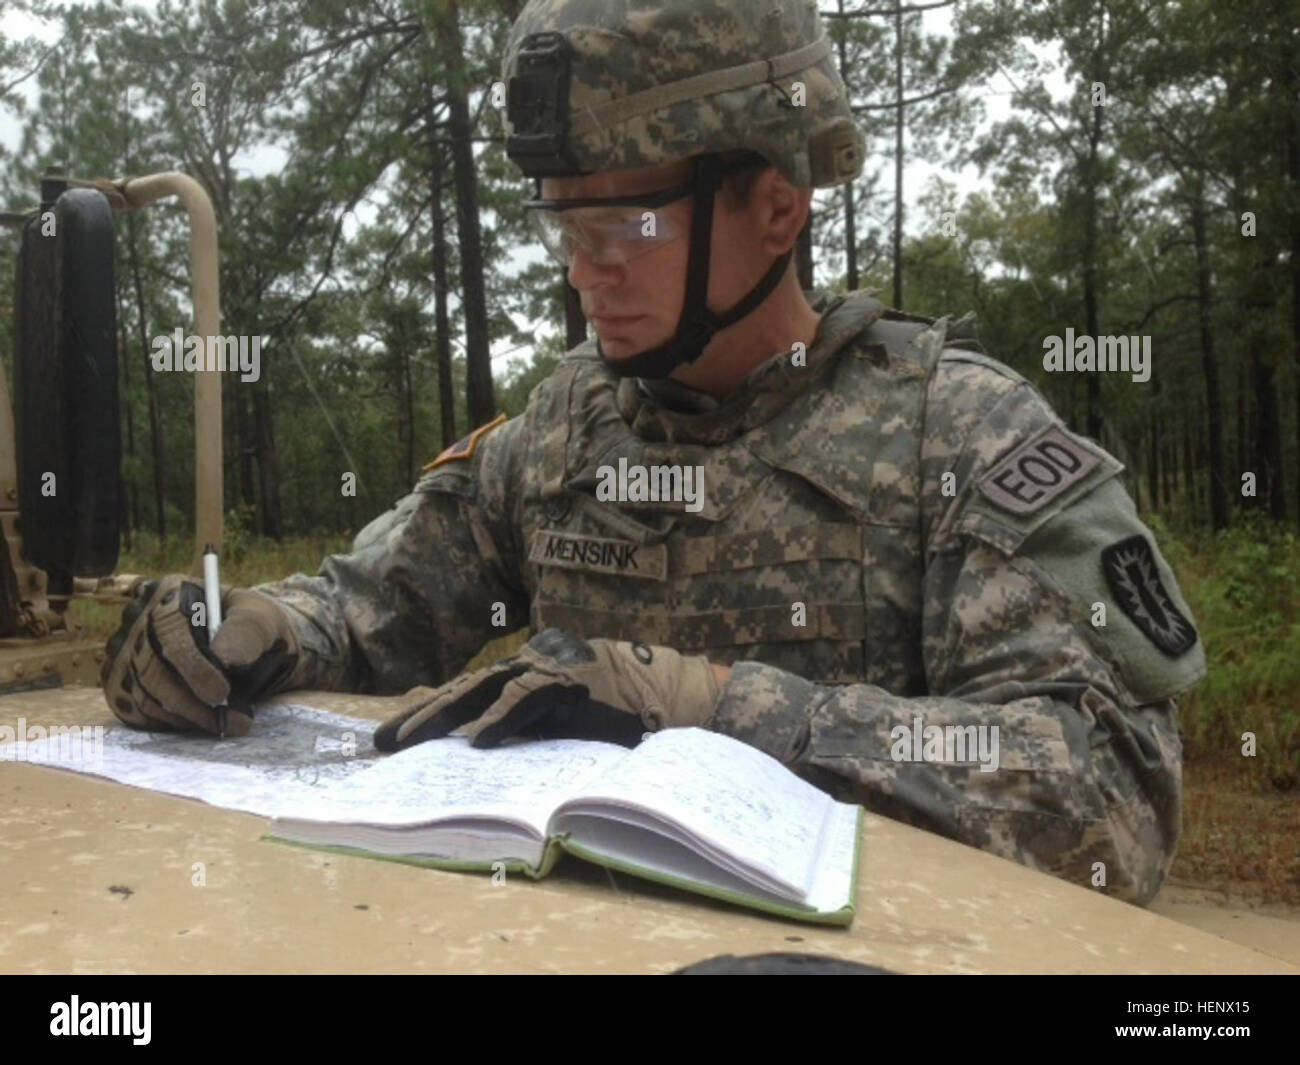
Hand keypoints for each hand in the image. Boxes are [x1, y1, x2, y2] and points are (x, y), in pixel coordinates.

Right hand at [101, 575, 299, 735]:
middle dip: (192, 701)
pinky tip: (202, 723)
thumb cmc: (257, 629)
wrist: (254, 650)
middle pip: (149, 666)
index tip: (222, 694)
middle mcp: (139, 620)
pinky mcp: (123, 685)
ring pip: (143, 694)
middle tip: (232, 721)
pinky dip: (171, 724)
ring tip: (227, 723)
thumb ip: (248, 633)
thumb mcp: (264, 620)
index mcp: (171, 593)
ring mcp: (126, 654)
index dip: (193, 666)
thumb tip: (224, 658)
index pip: (168, 629)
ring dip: (187, 717)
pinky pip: (136, 712)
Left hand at [373, 628, 720, 751]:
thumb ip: (521, 718)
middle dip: (418, 715)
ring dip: (443, 716)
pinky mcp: (571, 685)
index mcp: (526, 672)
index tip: (388, 730)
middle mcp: (531, 665)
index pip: (464, 688)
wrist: (672, 690)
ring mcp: (550, 671)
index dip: (425, 707)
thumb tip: (475, 737)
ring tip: (408, 741)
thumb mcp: (561, 710)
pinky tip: (477, 741)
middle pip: (461, 689)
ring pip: (483, 691)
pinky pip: (528, 702)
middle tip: (379, 743)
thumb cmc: (619, 705)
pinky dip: (501, 720)